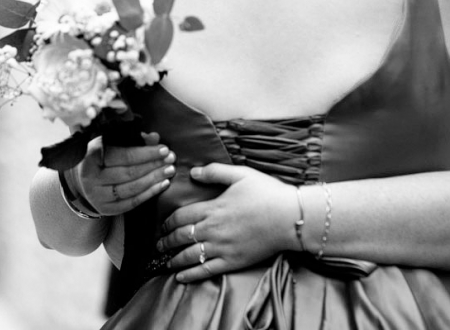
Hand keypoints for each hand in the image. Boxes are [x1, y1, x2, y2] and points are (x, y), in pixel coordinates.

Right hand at [70, 132, 175, 215]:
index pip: (123, 155)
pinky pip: (131, 202)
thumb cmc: (102, 156)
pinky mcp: (104, 209)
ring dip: (154, 179)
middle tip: (171, 159)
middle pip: (128, 172)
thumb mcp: (112, 143)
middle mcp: (90, 177)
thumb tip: (155, 138)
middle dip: (153, 165)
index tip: (164, 148)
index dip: (145, 152)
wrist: (82, 178)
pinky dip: (149, 193)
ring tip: (170, 170)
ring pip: (131, 188)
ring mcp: (96, 195)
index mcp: (91, 156)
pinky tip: (163, 184)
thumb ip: (134, 139)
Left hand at [156, 164, 294, 281]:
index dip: (168, 222)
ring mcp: (223, 247)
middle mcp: (213, 229)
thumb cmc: (267, 193)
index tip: (163, 226)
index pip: (181, 217)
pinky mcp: (233, 261)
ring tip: (165, 261)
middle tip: (158, 245)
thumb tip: (192, 172)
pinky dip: (191, 275)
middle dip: (166, 242)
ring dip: (174, 259)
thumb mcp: (240, 174)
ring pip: (190, 256)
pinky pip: (207, 271)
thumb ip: (214, 172)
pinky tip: (181, 277)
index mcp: (212, 208)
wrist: (290, 218)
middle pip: (181, 237)